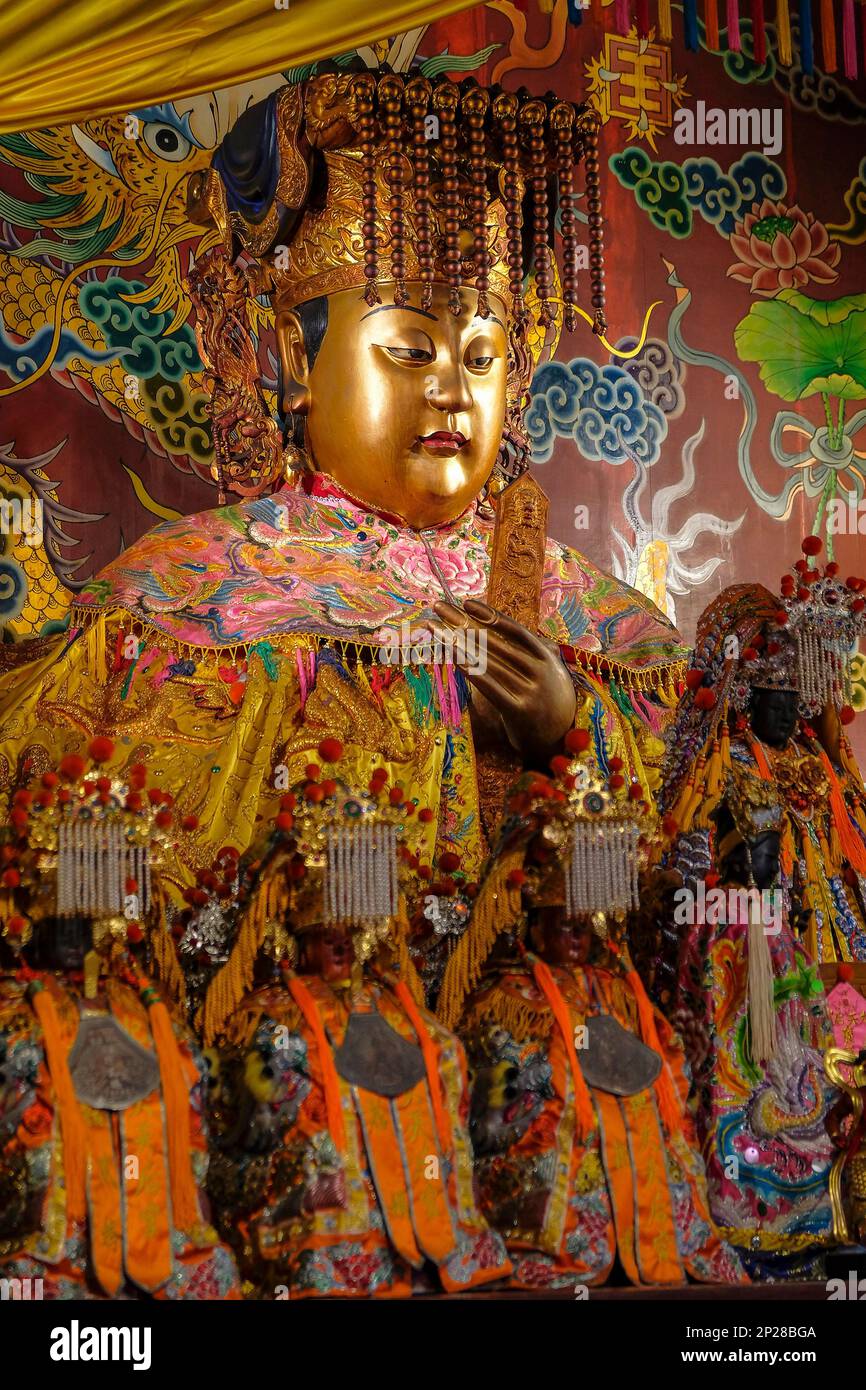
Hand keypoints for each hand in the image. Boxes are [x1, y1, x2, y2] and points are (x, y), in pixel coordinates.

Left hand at [432, 598, 575, 766]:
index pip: (515, 630)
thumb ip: (530, 648)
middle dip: (463, 622)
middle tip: (439, 607)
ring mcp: (530, 692)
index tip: (467, 603)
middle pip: (495, 642)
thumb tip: (504, 624)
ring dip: (458, 643)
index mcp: (547, 657)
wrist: (560, 738)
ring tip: (437, 629)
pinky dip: (472, 673)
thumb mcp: (549, 669)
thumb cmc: (546, 697)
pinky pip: (491, 688)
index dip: (491, 616)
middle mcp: (540, 671)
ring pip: (488, 662)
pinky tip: (455, 659)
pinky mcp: (518, 712)